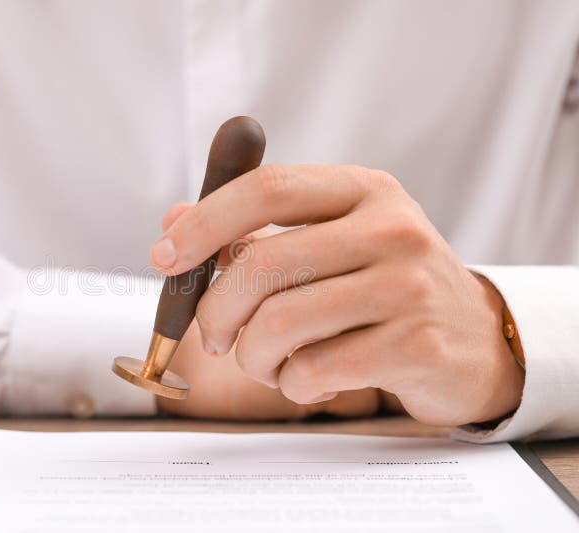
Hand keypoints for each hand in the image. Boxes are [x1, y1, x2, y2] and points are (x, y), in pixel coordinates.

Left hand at [150, 165, 523, 425]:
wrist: (473, 339)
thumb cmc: (381, 287)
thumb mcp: (328, 243)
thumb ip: (251, 231)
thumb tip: (171, 224)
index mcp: (362, 190)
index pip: (268, 189)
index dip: (204, 223)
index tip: (164, 258)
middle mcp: (392, 228)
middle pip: (263, 263)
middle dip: (215, 311)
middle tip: (214, 336)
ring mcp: (410, 286)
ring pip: (280, 323)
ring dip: (253, 356)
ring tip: (266, 362)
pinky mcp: (418, 345)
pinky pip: (314, 370)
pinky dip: (292, 383)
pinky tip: (310, 379)